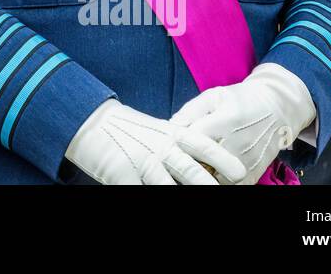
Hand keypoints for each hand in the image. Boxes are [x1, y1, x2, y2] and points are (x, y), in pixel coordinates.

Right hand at [65, 99, 247, 184]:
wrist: (90, 122)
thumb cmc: (127, 128)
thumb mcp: (157, 129)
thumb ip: (178, 143)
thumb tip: (203, 161)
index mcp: (171, 134)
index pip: (203, 146)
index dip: (222, 159)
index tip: (239, 173)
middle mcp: (160, 148)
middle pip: (192, 172)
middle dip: (209, 186)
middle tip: (224, 192)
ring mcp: (142, 163)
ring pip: (168, 188)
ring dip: (180, 197)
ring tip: (200, 208)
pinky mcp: (123, 176)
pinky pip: (140, 193)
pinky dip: (152, 198)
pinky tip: (153, 201)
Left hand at [170, 63, 316, 184]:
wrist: (278, 109)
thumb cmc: (241, 100)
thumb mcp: (215, 96)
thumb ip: (191, 110)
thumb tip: (170, 126)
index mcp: (228, 120)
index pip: (196, 137)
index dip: (180, 140)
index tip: (171, 139)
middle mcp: (239, 144)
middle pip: (204, 163)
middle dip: (186, 162)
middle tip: (174, 159)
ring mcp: (248, 162)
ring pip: (216, 179)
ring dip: (200, 175)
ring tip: (189, 167)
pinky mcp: (254, 175)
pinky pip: (230, 186)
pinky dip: (216, 182)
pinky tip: (207, 173)